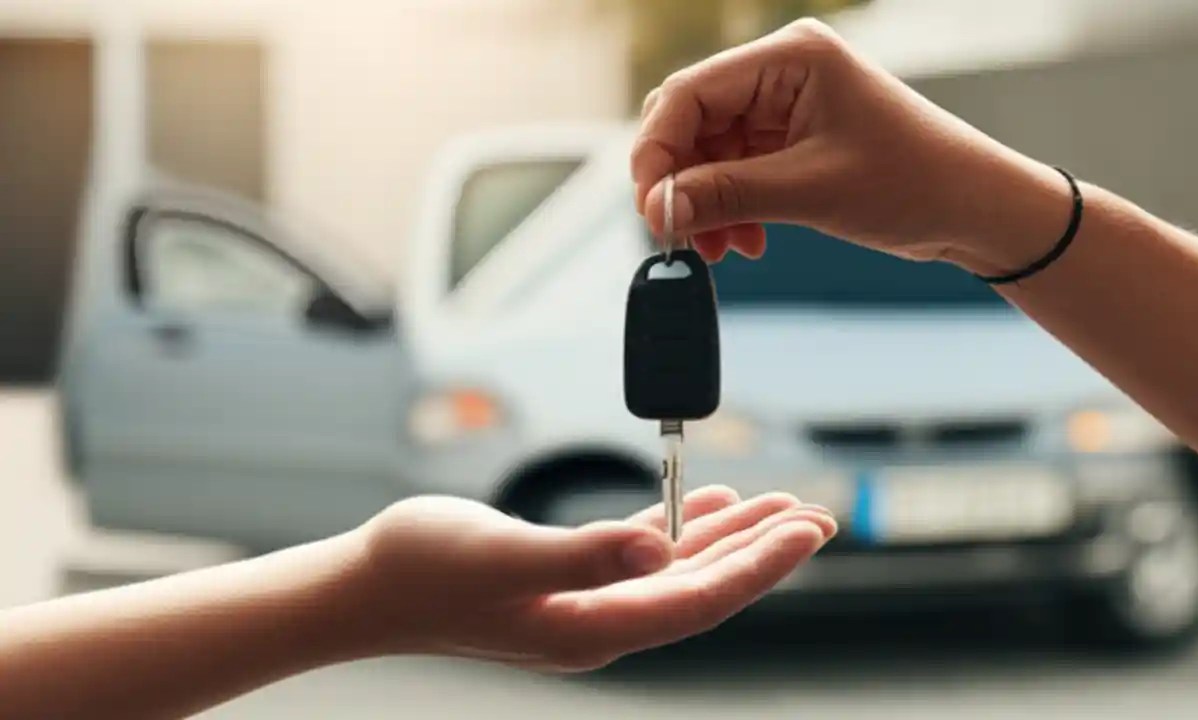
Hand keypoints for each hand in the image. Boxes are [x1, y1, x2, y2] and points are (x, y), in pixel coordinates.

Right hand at [356, 487, 834, 670]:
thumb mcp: (501, 555)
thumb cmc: (421, 571)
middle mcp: (599, 621)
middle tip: (819, 518)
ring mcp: (585, 602)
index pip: (698, 600)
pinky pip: (642, 554)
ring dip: (731, 538)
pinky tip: (709, 507)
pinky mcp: (568, 578)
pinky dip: (681, 528)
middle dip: (764, 553)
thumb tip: (660, 551)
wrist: (365, 587)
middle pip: (703, 587)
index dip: (758, 567)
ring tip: (781, 509)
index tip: (807, 532)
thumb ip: (582, 554)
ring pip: (679, 569)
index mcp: (591, 628)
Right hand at [630, 18, 1069, 274]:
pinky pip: (735, 169)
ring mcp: (785, 103)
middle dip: (680, 181)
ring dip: (706, 203)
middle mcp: (781, 70)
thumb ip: (726, 195)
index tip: (650, 210)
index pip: (689, 94)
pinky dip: (730, 207)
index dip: (658, 153)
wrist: (975, 209)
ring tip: (721, 249)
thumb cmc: (915, 183)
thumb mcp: (811, 191)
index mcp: (790, 56)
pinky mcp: (792, 137)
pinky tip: (746, 242)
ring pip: (708, 151)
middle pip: (690, 121)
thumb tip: (657, 209)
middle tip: (678, 234)